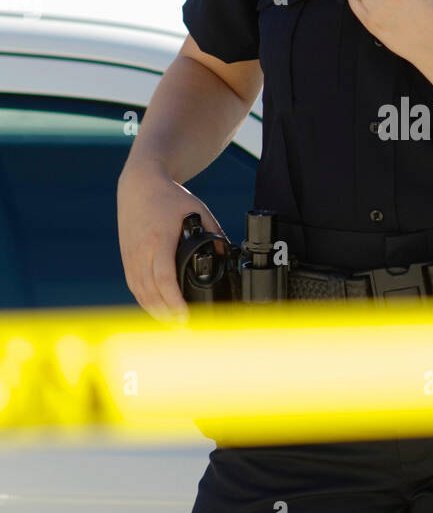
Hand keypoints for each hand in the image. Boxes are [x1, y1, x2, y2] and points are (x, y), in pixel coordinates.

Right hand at [117, 162, 226, 323]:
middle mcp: (141, 250)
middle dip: (166, 314)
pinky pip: (134, 285)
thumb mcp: (198, 209)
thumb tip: (225, 254)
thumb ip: (214, 232)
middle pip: (151, 291)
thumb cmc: (169, 197)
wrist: (139, 184)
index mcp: (159, 240)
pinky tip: (157, 310)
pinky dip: (145, 301)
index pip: (164, 278)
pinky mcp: (126, 258)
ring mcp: (131, 255)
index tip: (185, 316)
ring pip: (140, 292)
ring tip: (173, 325)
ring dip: (155, 312)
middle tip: (185, 328)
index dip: (174, 301)